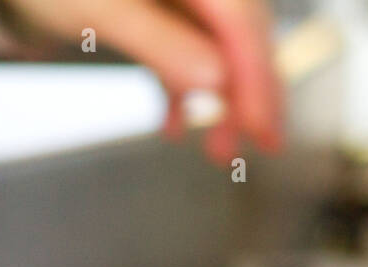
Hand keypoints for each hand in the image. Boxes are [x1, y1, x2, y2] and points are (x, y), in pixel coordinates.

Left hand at [7, 0, 282, 162]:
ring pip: (220, 43)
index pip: (242, 18)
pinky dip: (185, 87)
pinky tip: (174, 127)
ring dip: (222, 97)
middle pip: (241, 31)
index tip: (263, 128)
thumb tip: (217, 84)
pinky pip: (188, 47)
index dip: (258, 75)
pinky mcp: (164, 6)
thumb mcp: (104, 12)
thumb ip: (160, 43)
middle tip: (263, 148)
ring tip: (217, 150)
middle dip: (249, 92)